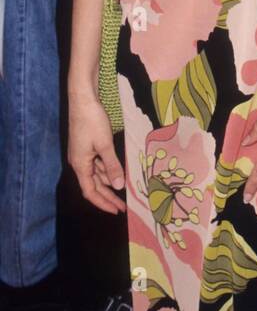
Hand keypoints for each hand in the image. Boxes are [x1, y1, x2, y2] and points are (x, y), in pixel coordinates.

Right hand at [68, 94, 126, 214]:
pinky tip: (117, 171)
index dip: (103, 203)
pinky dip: (107, 170)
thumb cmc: (92, 121)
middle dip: (108, 197)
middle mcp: (79, 162)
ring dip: (108, 183)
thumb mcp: (105, 144)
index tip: (116, 211)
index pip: (90, 192)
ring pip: (96, 175)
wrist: (83, 99)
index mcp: (80, 165)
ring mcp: (82, 154)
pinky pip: (97, 164)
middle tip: (122, 206)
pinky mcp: (86, 146)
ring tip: (123, 191)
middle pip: (93, 185)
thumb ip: (112, 166)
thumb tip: (119, 186)